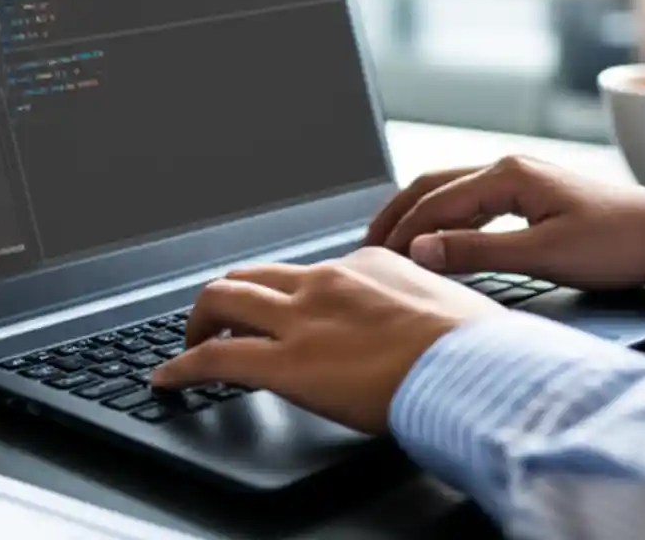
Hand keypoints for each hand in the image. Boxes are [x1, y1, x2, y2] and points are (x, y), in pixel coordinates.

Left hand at [150, 247, 503, 432]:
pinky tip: (169, 378)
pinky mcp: (287, 363)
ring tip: (187, 345)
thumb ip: (413, 307)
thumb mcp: (445, 305)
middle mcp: (325, 282)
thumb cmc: (474, 347)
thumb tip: (418, 327)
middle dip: (224, 298)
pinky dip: (182, 367)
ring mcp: (302, 320)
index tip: (278, 311)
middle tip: (214, 322)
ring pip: (222, 301)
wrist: (475, 368)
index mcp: (365, 265)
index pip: (305, 272)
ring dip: (196, 323)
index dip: (281, 295)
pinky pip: (215, 359)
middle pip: (250, 275)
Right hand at [364, 156, 644, 288]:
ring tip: (390, 242)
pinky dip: (444, 219)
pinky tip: (438, 238)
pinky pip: (472, 202)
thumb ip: (479, 252)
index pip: (433, 202)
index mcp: (507, 176)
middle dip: (395, 214)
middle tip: (365, 247)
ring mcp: (521, 179)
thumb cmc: (620, 243)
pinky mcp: (533, 195)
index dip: (399, 231)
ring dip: (417, 215)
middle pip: (432, 186)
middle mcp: (509, 168)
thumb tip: (421, 250)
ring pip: (450, 191)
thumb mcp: (545, 255)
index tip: (373, 260)